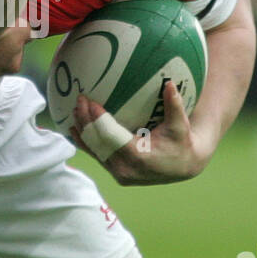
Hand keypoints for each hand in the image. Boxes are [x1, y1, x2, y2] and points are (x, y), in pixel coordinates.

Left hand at [69, 81, 213, 184]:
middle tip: (79, 100)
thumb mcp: (180, 125)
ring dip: (82, 130)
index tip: (90, 101)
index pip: (111, 135)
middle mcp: (124, 168)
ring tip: (74, 110)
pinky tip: (73, 129)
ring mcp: (118, 173)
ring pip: (94, 150)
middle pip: (97, 142)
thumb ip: (174, 105)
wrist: (183, 167)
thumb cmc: (181, 143)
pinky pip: (97, 156)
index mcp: (138, 156)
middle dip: (86, 120)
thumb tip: (170, 83)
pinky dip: (85, 143)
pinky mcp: (115, 173)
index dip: (98, 118)